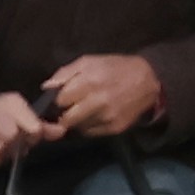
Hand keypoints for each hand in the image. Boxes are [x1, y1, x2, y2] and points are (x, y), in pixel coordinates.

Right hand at [0, 89, 54, 168]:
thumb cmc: (1, 114)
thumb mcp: (22, 115)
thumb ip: (42, 126)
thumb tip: (62, 131)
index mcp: (15, 103)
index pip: (34, 128)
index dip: (32, 137)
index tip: (26, 137)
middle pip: (14, 138)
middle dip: (13, 145)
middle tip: (9, 144)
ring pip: (1, 148)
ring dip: (1, 151)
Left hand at [38, 51, 164, 137]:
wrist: (148, 81)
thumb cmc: (115, 68)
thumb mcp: (90, 61)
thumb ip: (66, 73)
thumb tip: (46, 87)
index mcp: (90, 81)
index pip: (60, 100)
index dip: (56, 100)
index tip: (60, 99)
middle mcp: (98, 101)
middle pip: (67, 119)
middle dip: (64, 114)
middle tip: (67, 109)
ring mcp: (107, 117)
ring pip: (77, 128)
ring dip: (76, 121)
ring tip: (83, 110)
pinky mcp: (114, 129)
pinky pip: (90, 133)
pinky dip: (87, 126)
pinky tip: (94, 116)